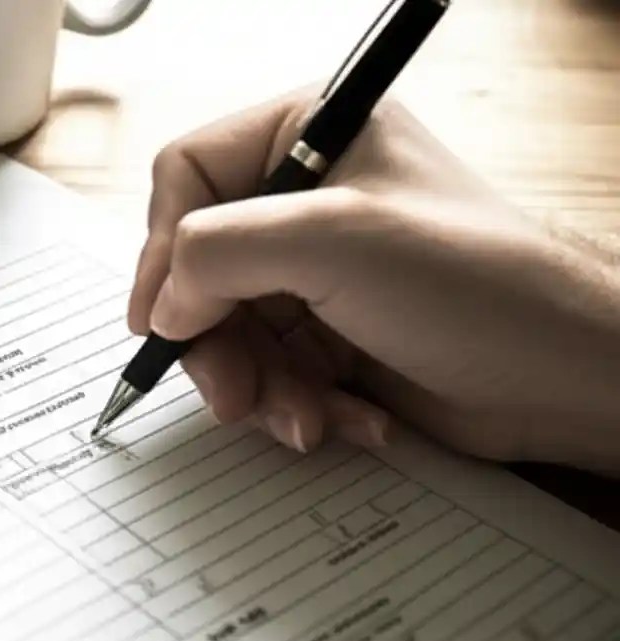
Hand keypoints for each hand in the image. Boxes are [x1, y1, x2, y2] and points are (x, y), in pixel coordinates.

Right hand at [129, 88, 619, 474]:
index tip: (161, 321)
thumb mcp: (330, 240)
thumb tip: (163, 308)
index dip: (163, 251)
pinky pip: (268, 372)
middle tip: (234, 395)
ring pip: (228, 333)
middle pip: (199, 270)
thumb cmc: (474, 282)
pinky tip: (347, 418)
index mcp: (304, 136)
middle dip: (218, 343)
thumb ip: (216, 251)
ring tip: (306, 418)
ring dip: (260, 387)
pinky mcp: (330, 336)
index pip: (186, 178)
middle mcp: (304, 201)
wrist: (564, 376)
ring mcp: (316, 272)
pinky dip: (294, 405)